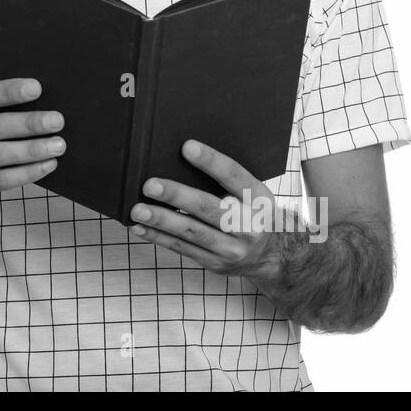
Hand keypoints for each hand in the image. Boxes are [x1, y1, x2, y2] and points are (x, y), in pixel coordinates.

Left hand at [129, 140, 280, 280]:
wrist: (273, 256)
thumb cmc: (254, 213)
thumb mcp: (253, 193)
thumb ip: (227, 179)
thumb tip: (183, 155)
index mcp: (258, 199)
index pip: (234, 176)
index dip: (211, 161)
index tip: (187, 147)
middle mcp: (247, 225)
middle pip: (208, 207)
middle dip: (176, 196)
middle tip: (150, 185)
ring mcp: (231, 248)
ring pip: (191, 232)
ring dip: (161, 220)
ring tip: (137, 210)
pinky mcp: (215, 263)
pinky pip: (183, 248)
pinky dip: (159, 237)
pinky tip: (140, 227)